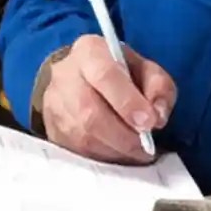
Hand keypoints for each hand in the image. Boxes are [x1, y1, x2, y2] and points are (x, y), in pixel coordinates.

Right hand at [42, 34, 175, 164]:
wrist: (78, 77)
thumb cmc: (117, 72)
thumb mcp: (145, 68)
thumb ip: (158, 87)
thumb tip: (158, 116)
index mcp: (90, 52)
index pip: (106, 76)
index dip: (129, 102)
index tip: (149, 123)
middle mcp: (65, 76)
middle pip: (91, 113)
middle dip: (125, 136)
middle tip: (147, 147)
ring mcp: (54, 105)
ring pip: (84, 137)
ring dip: (116, 151)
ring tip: (136, 152)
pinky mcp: (52, 130)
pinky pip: (78, 153)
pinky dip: (104, 158)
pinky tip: (118, 154)